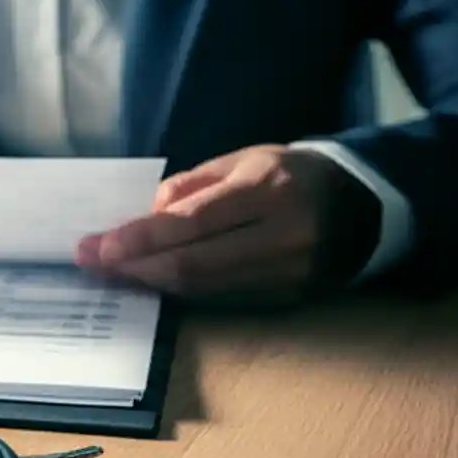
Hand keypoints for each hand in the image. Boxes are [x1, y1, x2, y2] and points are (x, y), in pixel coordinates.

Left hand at [75, 144, 380, 301]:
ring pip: (203, 288)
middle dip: (136, 267)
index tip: (99, 247)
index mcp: (267, 190)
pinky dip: (181, 291)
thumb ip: (193, 185)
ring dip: (152, 283)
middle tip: (93, 264)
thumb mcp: (244, 159)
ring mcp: (284, 272)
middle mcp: (278, 236)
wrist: (364, 204)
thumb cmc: (291, 174)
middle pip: (193, 265)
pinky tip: (153, 281)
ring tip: (114, 272)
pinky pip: (220, 297)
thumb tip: (148, 214)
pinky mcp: (285, 297)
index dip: (141, 239)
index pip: (191, 223)